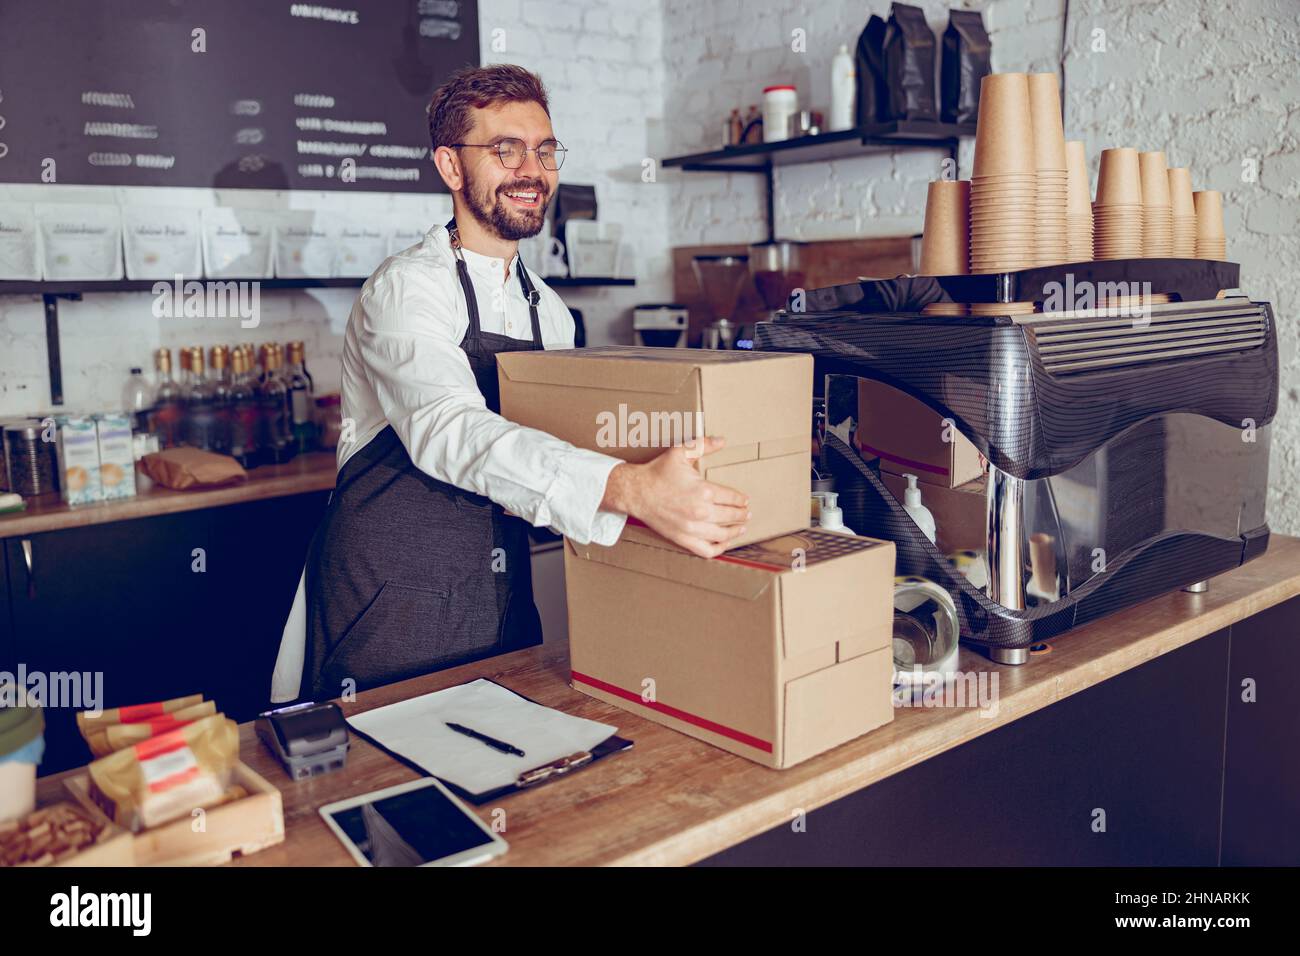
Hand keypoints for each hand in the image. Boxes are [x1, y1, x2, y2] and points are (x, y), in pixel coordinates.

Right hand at [601, 436, 749, 557]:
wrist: (636, 492)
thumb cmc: (657, 473)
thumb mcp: (680, 453)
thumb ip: (703, 445)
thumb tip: (722, 440)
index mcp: (703, 491)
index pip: (732, 498)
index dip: (741, 500)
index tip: (745, 500)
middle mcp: (700, 512)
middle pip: (731, 516)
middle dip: (742, 515)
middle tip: (746, 513)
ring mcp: (692, 528)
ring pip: (723, 534)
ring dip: (735, 531)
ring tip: (741, 528)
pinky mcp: (683, 539)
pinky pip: (707, 550)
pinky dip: (719, 548)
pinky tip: (724, 542)